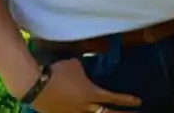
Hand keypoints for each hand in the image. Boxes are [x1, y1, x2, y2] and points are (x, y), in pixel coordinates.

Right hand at [20, 58, 140, 112]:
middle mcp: (84, 107)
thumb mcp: (76, 65)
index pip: (114, 98)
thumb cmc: (57, 71)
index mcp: (91, 93)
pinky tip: (88, 112)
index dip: (127, 100)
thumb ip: (85, 70)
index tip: (139, 102)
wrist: (34, 84)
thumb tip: (86, 71)